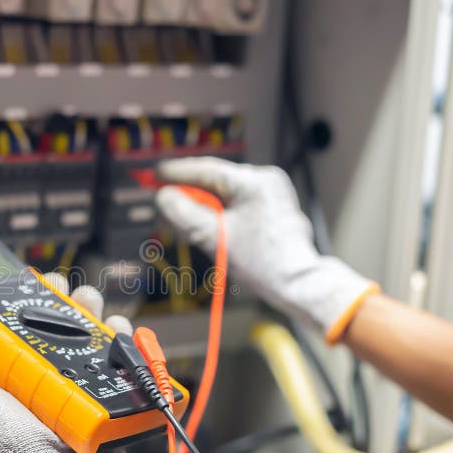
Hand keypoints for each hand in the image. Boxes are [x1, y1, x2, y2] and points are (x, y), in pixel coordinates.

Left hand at [0, 273, 144, 452]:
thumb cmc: (15, 448)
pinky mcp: (105, 387)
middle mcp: (41, 370)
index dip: (15, 293)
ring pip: (86, 326)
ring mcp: (75, 378)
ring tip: (91, 306)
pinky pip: (116, 351)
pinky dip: (121, 335)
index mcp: (6, 368)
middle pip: (51, 316)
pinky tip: (117, 332)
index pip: (9, 317)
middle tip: (59, 288)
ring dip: (91, 308)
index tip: (22, 276)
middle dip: (58, 295)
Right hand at [156, 158, 377, 341]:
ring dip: (204, 204)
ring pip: (226, 192)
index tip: (155, 174)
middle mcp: (265, 179)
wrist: (297, 283)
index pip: (206, 169)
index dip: (177, 172)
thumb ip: (185, 214)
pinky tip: (207, 223)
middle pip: (215, 180)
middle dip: (189, 192)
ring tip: (183, 218)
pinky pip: (239, 201)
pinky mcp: (273, 205)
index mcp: (254, 182)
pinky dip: (221, 210)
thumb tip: (163, 196)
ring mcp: (272, 191)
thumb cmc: (261, 263)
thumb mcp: (215, 238)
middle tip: (164, 200)